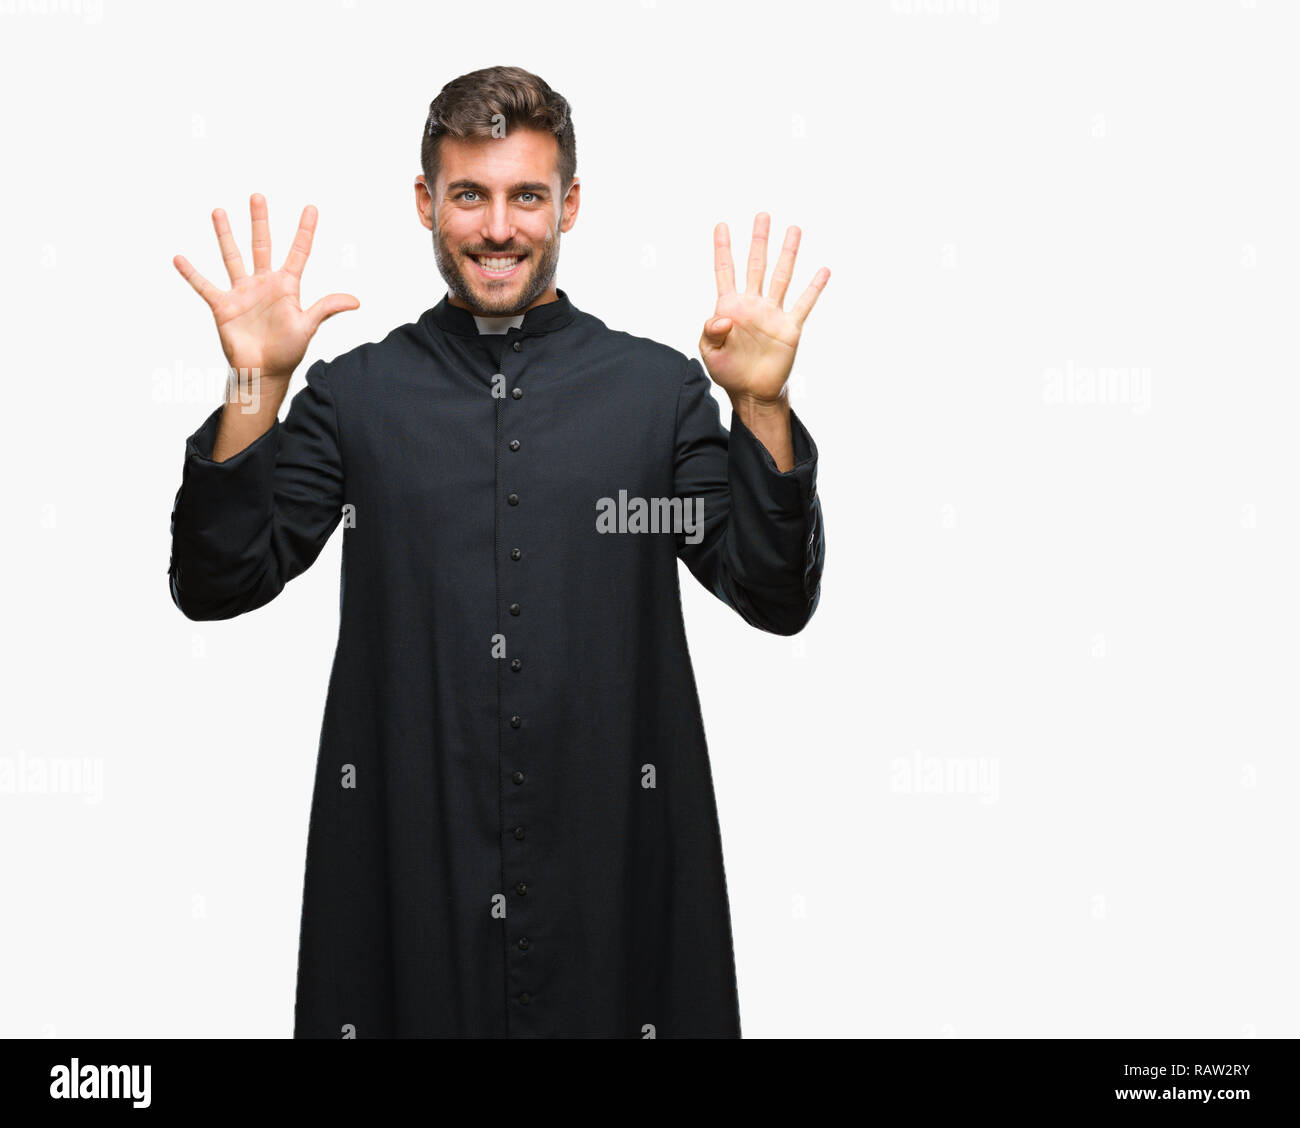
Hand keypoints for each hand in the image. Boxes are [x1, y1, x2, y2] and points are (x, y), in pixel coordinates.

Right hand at [173, 193, 358, 381]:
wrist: (263, 372)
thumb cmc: (287, 351)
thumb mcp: (308, 326)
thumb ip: (327, 308)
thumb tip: (356, 301)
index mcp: (286, 286)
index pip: (299, 252)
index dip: (305, 231)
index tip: (311, 208)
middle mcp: (263, 284)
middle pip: (262, 245)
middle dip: (260, 221)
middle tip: (258, 196)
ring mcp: (242, 292)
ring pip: (232, 257)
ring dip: (225, 235)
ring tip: (219, 212)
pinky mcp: (223, 306)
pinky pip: (204, 286)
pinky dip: (191, 274)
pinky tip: (179, 258)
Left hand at [699, 213, 828, 407]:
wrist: (752, 392)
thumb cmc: (727, 372)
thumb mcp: (708, 353)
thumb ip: (709, 332)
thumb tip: (723, 318)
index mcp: (729, 307)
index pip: (725, 271)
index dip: (723, 249)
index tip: (722, 225)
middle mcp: (752, 304)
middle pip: (756, 265)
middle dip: (759, 240)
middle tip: (763, 215)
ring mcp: (772, 314)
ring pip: (781, 277)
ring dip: (787, 254)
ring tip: (794, 229)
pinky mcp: (789, 328)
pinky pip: (803, 304)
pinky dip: (814, 288)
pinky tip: (823, 271)